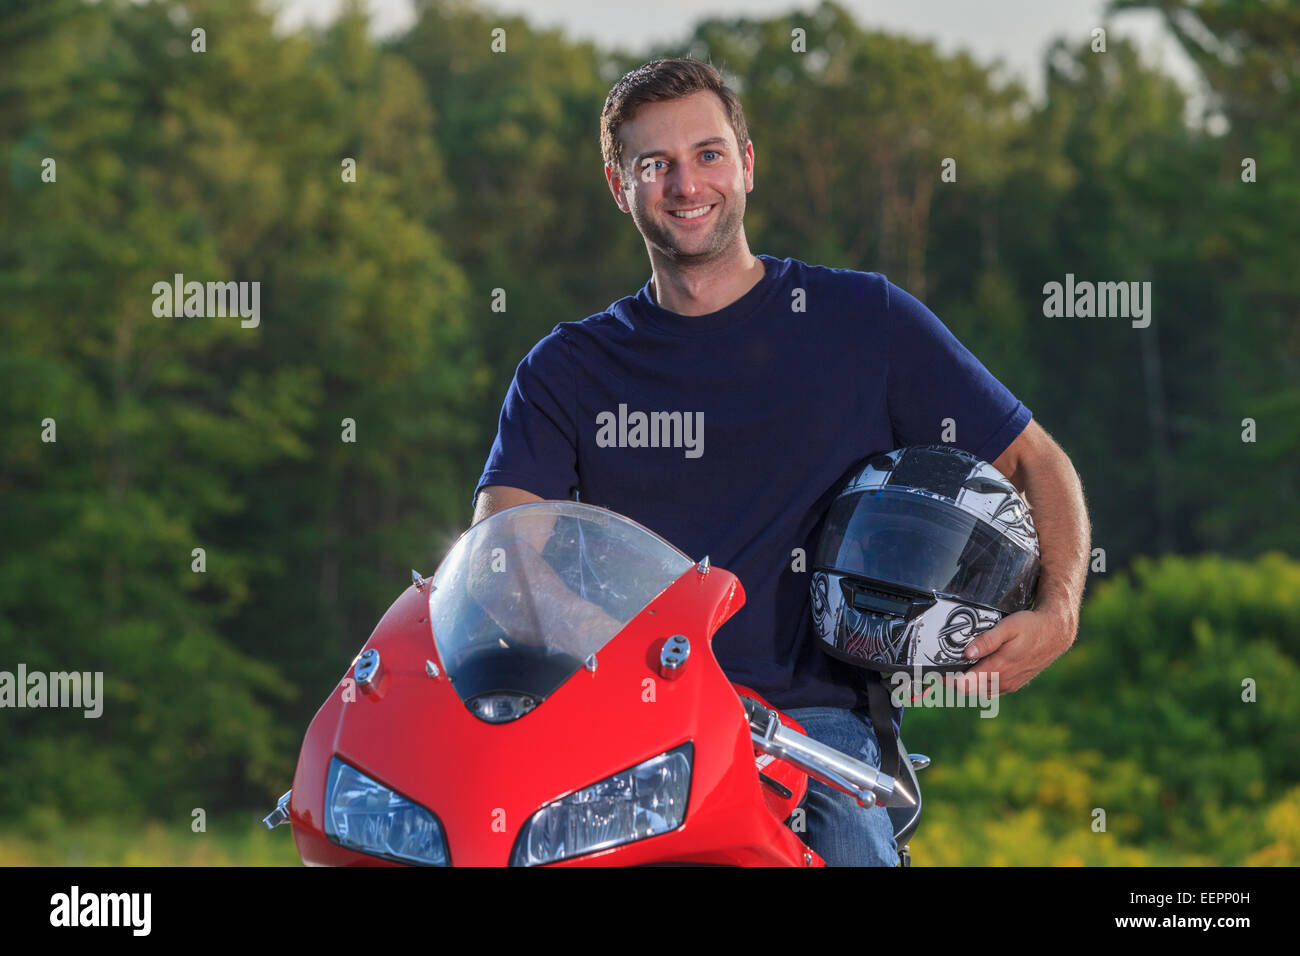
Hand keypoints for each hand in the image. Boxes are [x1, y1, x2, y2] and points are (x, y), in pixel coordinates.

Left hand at [944, 607, 1074, 695]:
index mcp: (999, 668)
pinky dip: (979, 685)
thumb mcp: (1008, 627)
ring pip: (980, 692)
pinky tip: (974, 673)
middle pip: (969, 690)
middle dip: (953, 682)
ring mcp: (1009, 685)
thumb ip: (987, 641)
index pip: (965, 684)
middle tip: (939, 672)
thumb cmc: (1031, 627)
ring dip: (966, 685)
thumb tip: (967, 653)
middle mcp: (1003, 681)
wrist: (1056, 633)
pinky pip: (991, 690)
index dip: (947, 681)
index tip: (935, 674)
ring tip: (954, 671)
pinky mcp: (1014, 684)